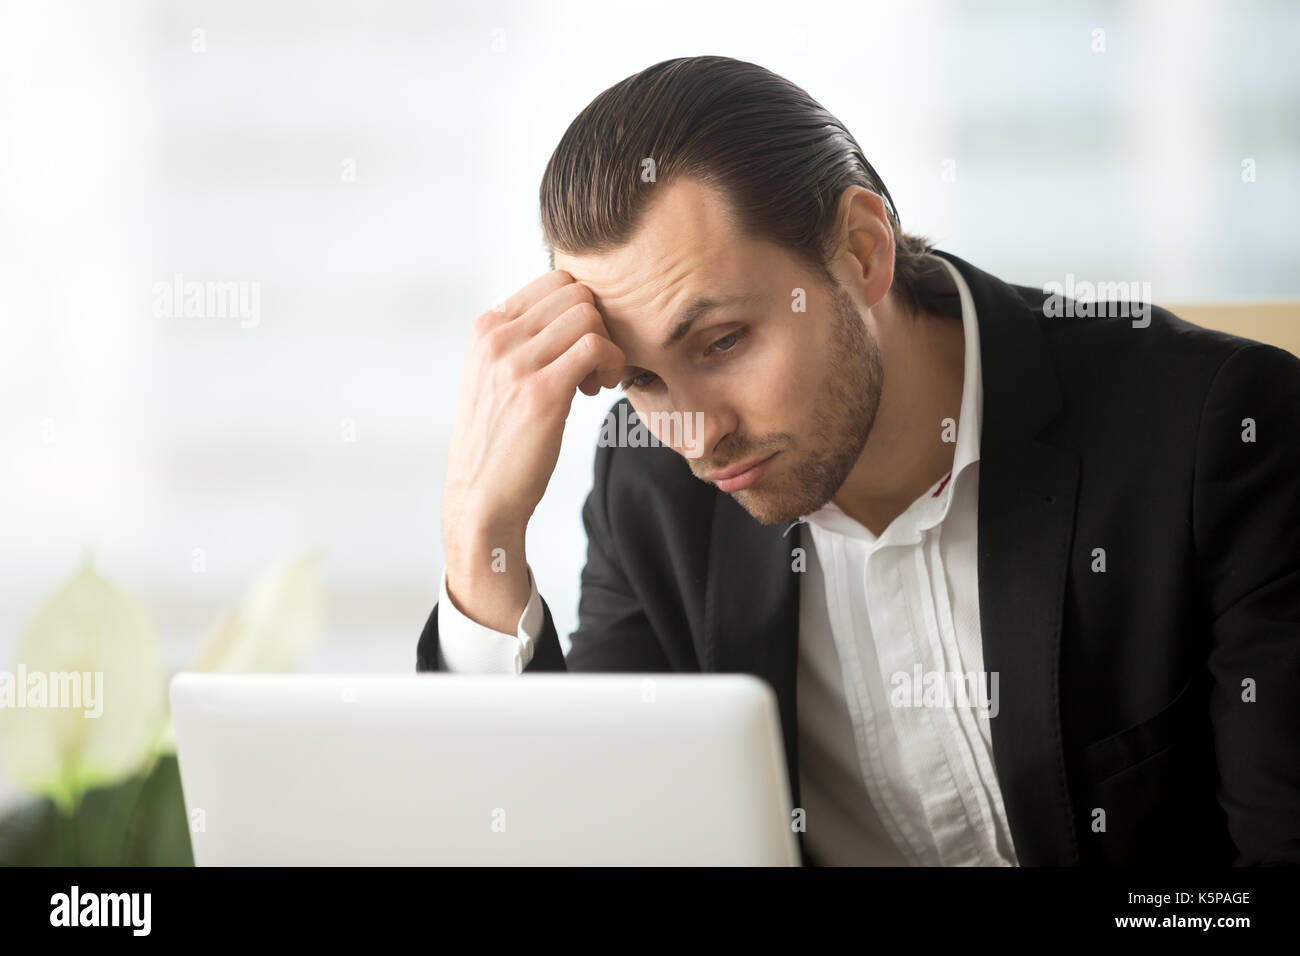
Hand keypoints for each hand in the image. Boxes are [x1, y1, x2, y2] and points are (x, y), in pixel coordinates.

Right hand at [441, 270, 624, 632]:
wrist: (480, 497)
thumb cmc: (497, 441)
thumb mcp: (493, 378)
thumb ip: (520, 341)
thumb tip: (570, 315)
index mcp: (485, 328)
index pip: (554, 281)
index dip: (580, 312)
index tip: (576, 349)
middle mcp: (497, 338)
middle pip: (576, 292)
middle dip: (596, 325)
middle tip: (591, 366)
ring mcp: (517, 362)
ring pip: (588, 315)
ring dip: (605, 346)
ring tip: (592, 381)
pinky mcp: (542, 391)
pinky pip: (595, 347)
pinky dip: (610, 364)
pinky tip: (596, 390)